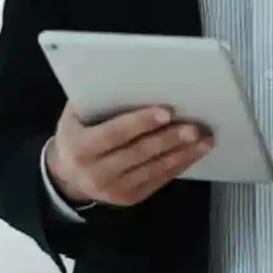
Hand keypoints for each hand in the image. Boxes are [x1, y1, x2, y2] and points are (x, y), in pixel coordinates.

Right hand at [46, 102, 213, 207]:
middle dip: (169, 139)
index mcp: (80, 148)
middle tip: (195, 127)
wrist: (67, 178)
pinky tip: (195, 152)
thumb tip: (126, 74)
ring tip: (205, 139)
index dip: (141, 122)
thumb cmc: (76, 135)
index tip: (167, 112)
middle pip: (139, 153)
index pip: (115, 134)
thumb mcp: (74, 117)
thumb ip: (94, 100)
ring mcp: (115, 190)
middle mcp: (96, 173)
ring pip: (154, 169)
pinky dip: (180, 164)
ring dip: (183, 154)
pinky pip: (160, 180)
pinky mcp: (130, 198)